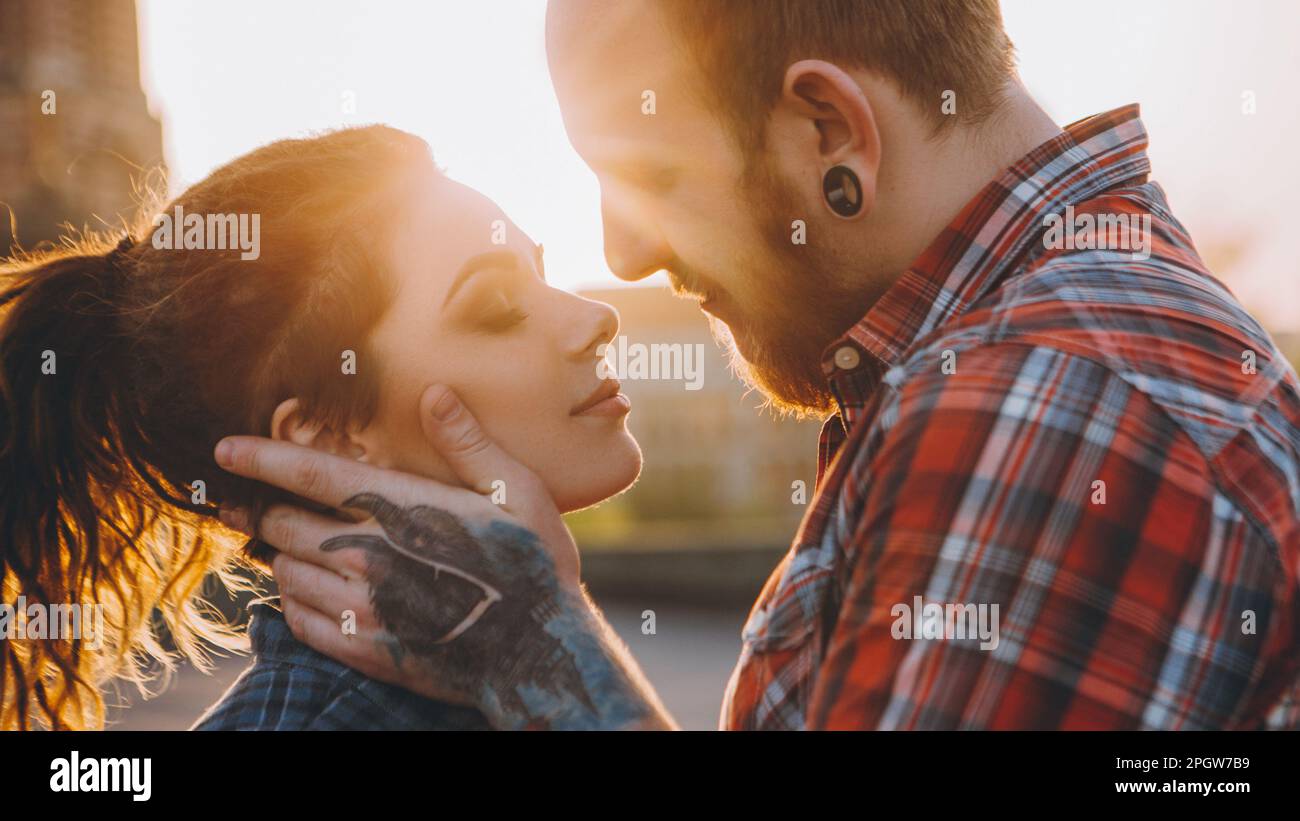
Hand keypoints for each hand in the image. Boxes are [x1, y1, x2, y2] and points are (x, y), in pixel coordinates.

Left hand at [215, 385, 660, 728]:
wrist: (540, 655)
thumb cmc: (534, 564)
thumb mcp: (518, 491)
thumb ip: (468, 442)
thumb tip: (433, 392)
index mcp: (401, 511)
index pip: (309, 475)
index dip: (259, 458)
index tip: (223, 450)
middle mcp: (368, 557)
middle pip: (282, 524)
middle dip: (267, 508)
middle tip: (259, 504)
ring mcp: (360, 608)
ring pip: (283, 571)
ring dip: (284, 555)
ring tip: (300, 547)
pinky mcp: (360, 649)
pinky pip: (296, 619)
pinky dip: (292, 600)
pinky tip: (316, 591)